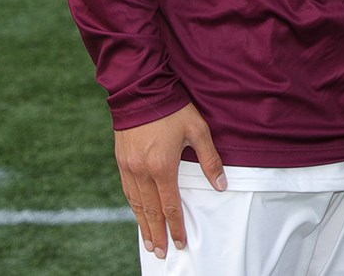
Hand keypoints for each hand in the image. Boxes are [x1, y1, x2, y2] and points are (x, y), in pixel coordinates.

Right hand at [115, 103, 224, 257]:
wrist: (141, 92)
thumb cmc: (173, 110)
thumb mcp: (198, 131)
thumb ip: (210, 160)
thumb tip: (222, 184)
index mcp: (162, 167)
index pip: (170, 205)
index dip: (175, 226)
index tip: (180, 242)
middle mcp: (142, 172)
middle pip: (150, 211)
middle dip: (157, 234)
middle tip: (161, 252)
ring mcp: (128, 168)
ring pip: (135, 204)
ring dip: (142, 224)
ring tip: (149, 242)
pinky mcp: (121, 161)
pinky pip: (127, 191)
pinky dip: (133, 207)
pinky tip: (138, 214)